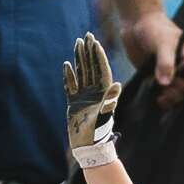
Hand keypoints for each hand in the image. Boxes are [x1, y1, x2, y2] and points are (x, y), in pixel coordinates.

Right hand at [63, 32, 121, 149]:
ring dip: (79, 59)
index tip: (95, 42)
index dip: (98, 56)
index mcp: (104, 93)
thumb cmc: (97, 134)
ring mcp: (84, 97)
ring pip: (81, 73)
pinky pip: (70, 86)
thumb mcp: (104, 116)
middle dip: (89, 52)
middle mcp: (95, 93)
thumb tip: (117, 85)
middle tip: (87, 36)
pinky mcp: (74, 103)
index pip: (101, 70)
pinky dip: (69, 76)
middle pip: (91, 68)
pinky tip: (67, 65)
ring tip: (78, 44)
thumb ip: (109, 101)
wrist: (88, 147)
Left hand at [120, 10, 183, 107]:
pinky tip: (156, 99)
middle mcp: (181, 69)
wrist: (137, 24)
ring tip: (160, 97)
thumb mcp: (163, 43)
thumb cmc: (155, 28)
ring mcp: (167, 75)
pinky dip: (159, 99)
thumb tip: (166, 82)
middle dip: (176, 94)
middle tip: (165, 92)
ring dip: (168, 100)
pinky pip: (160, 94)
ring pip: (173, 95)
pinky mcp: (155, 78)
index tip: (174, 83)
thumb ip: (166, 62)